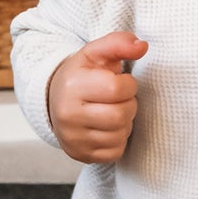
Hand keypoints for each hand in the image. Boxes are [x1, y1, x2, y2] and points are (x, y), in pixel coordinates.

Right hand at [48, 32, 147, 164]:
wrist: (54, 101)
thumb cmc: (82, 75)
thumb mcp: (95, 53)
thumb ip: (119, 43)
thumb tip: (142, 46)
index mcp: (72, 85)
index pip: (117, 89)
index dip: (127, 85)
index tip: (120, 82)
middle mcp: (68, 114)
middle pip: (120, 115)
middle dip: (128, 105)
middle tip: (118, 99)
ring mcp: (73, 138)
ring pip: (119, 135)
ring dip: (124, 123)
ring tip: (112, 111)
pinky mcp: (80, 155)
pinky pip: (115, 152)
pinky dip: (117, 140)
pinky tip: (107, 128)